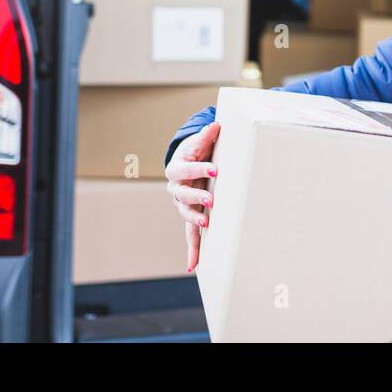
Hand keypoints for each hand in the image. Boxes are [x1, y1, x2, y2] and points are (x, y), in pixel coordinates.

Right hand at [164, 121, 219, 272]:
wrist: (185, 162)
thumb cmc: (196, 150)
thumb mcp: (200, 141)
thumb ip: (207, 136)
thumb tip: (216, 125)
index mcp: (177, 168)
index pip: (187, 168)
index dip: (200, 168)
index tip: (216, 168)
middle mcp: (176, 188)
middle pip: (183, 194)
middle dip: (197, 198)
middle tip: (211, 200)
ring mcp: (182, 204)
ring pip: (185, 215)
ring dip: (195, 221)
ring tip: (207, 224)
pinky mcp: (190, 216)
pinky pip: (189, 235)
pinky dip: (192, 251)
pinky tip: (193, 267)